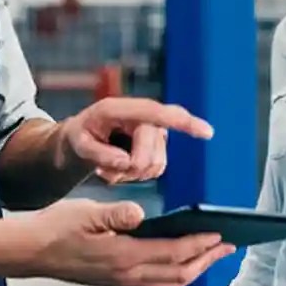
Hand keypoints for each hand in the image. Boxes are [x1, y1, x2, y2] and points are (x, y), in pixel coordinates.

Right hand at [15, 198, 235, 285]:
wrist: (31, 251)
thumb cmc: (55, 229)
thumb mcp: (85, 212)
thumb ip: (115, 214)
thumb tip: (140, 213)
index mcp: (122, 256)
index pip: (172, 253)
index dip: (199, 245)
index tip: (219, 234)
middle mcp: (126, 274)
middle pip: (178, 274)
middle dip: (207, 260)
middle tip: (227, 246)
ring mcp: (121, 280)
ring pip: (169, 283)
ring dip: (194, 270)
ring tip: (211, 255)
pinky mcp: (116, 280)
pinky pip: (155, 284)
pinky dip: (175, 275)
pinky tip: (179, 264)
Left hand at [59, 97, 213, 183]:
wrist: (79, 140)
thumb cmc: (77, 138)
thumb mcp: (77, 146)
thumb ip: (99, 154)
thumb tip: (127, 162)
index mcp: (119, 109)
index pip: (156, 113)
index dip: (183, 122)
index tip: (207, 132)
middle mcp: (141, 116)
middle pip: (151, 155)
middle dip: (131, 170)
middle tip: (106, 172)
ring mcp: (152, 130)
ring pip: (157, 165)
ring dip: (132, 174)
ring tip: (111, 166)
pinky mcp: (156, 145)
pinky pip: (156, 170)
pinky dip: (136, 175)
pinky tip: (120, 167)